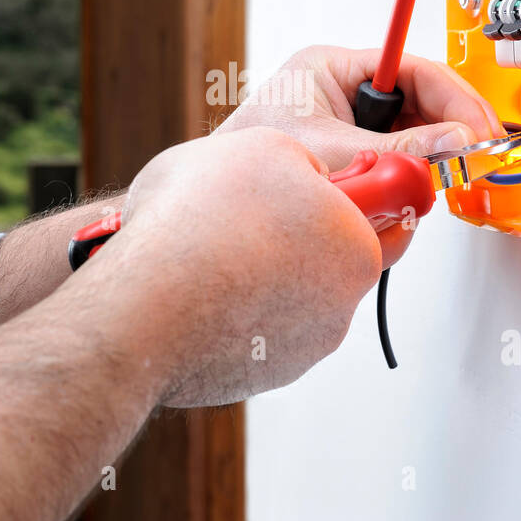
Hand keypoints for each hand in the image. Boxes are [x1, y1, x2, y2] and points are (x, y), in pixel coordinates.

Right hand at [112, 126, 381, 406]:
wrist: (140, 308)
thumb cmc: (199, 223)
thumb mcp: (262, 146)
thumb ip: (300, 161)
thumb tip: (307, 178)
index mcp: (356, 246)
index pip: (380, 213)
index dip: (350, 187)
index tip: (323, 179)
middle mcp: (340, 305)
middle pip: (327, 254)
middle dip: (292, 230)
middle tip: (243, 207)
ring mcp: (298, 347)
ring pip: (284, 293)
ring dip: (255, 269)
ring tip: (205, 245)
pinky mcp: (255, 374)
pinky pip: (250, 328)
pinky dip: (229, 308)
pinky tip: (192, 286)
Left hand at [215, 45, 500, 264]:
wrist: (215, 213)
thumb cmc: (248, 163)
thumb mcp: (335, 155)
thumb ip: (401, 154)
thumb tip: (457, 145)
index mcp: (332, 68)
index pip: (414, 70)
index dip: (456, 99)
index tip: (481, 129)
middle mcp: (341, 91)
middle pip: (418, 106)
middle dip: (441, 139)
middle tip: (468, 164)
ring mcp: (346, 125)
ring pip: (408, 142)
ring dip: (419, 171)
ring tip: (418, 192)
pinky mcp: (346, 158)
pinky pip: (392, 167)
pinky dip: (400, 189)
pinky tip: (393, 206)